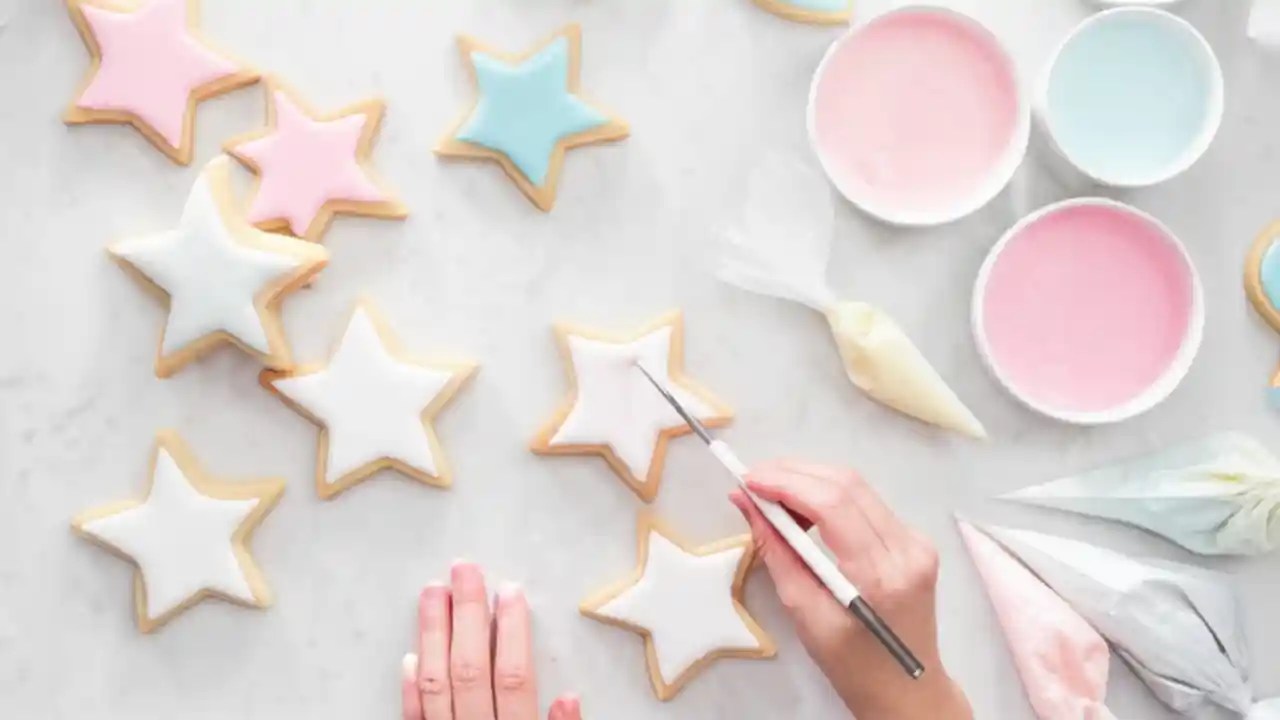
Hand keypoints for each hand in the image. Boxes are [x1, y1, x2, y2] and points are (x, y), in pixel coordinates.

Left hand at [401, 562, 581, 719]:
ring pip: (436, 685)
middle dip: (467, 614)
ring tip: (433, 591)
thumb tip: (569, 697)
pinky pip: (413, 719)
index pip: (514, 676)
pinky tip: (409, 656)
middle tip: (463, 570)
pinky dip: (410, 689)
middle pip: (470, 669)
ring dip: (433, 635)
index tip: (510, 591)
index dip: (513, 630)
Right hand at [728, 461, 971, 719]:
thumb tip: (747, 505)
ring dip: (810, 480)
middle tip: (753, 480)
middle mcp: (907, 549)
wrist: (907, 689)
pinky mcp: (915, 540)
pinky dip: (829, 497)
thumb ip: (776, 554)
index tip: (748, 480)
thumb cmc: (854, 665)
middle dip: (794, 473)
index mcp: (880, 574)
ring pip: (857, 487)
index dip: (787, 482)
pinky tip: (803, 509)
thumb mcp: (805, 615)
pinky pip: (867, 503)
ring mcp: (917, 542)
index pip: (833, 504)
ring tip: (771, 494)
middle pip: (847, 484)